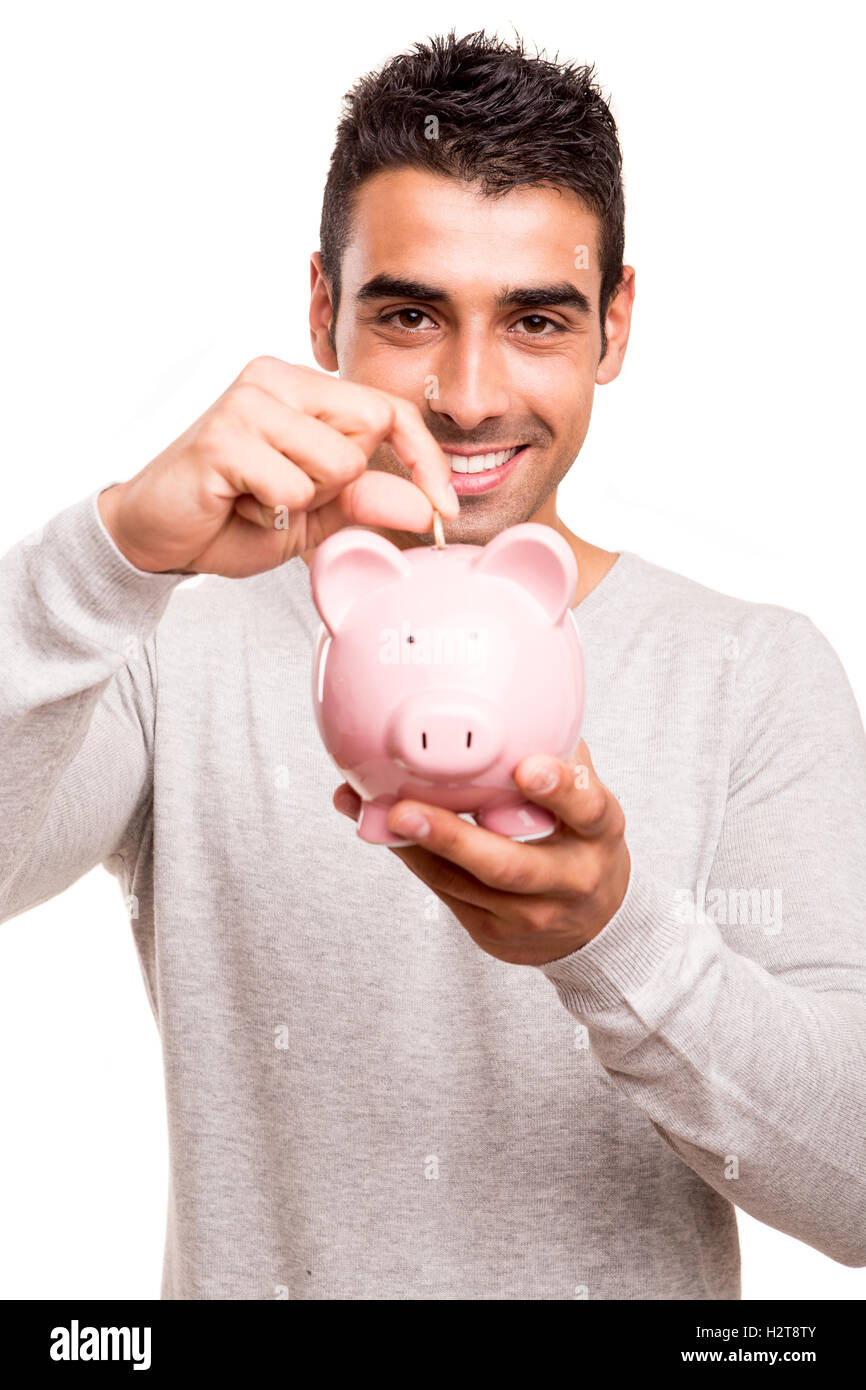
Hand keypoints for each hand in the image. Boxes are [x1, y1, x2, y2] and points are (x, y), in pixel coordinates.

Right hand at [97, 357, 457, 576]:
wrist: (157, 537)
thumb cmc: (234, 517)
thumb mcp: (317, 516)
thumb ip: (368, 502)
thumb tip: (428, 507)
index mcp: (302, 389)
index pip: (388, 409)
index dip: (423, 458)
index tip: (446, 505)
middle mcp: (275, 381)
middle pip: (367, 435)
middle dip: (343, 486)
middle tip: (289, 497)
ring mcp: (247, 403)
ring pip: (336, 464)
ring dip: (304, 502)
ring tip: (259, 499)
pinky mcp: (224, 437)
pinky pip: (293, 487)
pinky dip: (272, 513)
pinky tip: (237, 504)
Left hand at [333, 740, 630, 965]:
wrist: (593, 926)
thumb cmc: (579, 840)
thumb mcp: (586, 799)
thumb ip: (556, 752)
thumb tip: (508, 695)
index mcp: (599, 832)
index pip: (586, 807)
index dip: (558, 788)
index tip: (527, 766)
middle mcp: (571, 880)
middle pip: (507, 865)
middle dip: (452, 838)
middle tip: (406, 809)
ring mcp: (531, 915)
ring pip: (460, 883)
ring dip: (413, 847)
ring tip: (376, 814)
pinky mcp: (493, 933)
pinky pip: (443, 893)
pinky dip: (411, 857)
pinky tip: (383, 828)